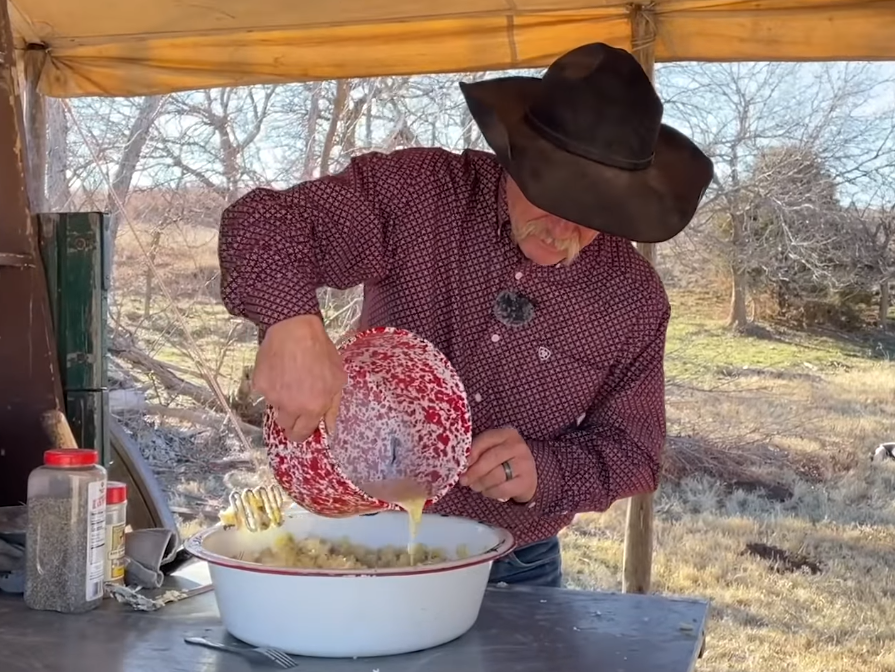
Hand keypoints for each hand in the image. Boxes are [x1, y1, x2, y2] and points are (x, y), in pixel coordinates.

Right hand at [252, 314, 346, 442]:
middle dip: (291, 418)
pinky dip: (270, 386)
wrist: (294, 329)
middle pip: (285, 426)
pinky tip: (279, 371)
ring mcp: (273, 397)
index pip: (301, 434)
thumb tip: (330, 429)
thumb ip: (333, 408)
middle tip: (296, 401)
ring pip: (275, 408)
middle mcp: (291, 407)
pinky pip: (264, 392)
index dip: (302, 432)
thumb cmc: (320, 352)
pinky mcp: (259, 385)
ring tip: (290, 379)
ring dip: (281, 400)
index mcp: (313, 408)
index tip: (302, 426)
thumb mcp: (338, 379)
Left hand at [459, 427, 536, 503]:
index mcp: (507, 434)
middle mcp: (517, 446)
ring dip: (481, 483)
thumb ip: (479, 452)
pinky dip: (490, 492)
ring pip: (496, 475)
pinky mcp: (526, 482)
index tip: (461, 464)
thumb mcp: (494, 449)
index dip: (471, 453)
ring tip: (475, 486)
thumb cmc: (505, 460)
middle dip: (474, 471)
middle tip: (464, 480)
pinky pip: (502, 489)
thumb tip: (463, 465)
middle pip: (490, 458)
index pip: (486, 440)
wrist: (529, 475)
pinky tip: (487, 491)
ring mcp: (524, 464)